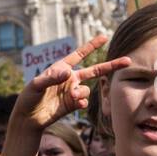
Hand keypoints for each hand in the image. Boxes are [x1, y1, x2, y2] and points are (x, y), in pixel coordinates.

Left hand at [11, 35, 130, 131]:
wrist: (28, 118)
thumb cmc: (28, 98)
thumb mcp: (36, 85)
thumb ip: (51, 78)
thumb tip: (68, 73)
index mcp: (61, 68)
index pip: (79, 55)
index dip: (91, 46)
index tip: (104, 37)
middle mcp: (69, 79)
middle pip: (95, 70)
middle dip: (111, 66)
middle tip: (128, 61)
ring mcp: (72, 92)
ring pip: (86, 89)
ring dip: (81, 92)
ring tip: (70, 97)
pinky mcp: (73, 105)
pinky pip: (84, 101)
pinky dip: (82, 101)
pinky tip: (77, 103)